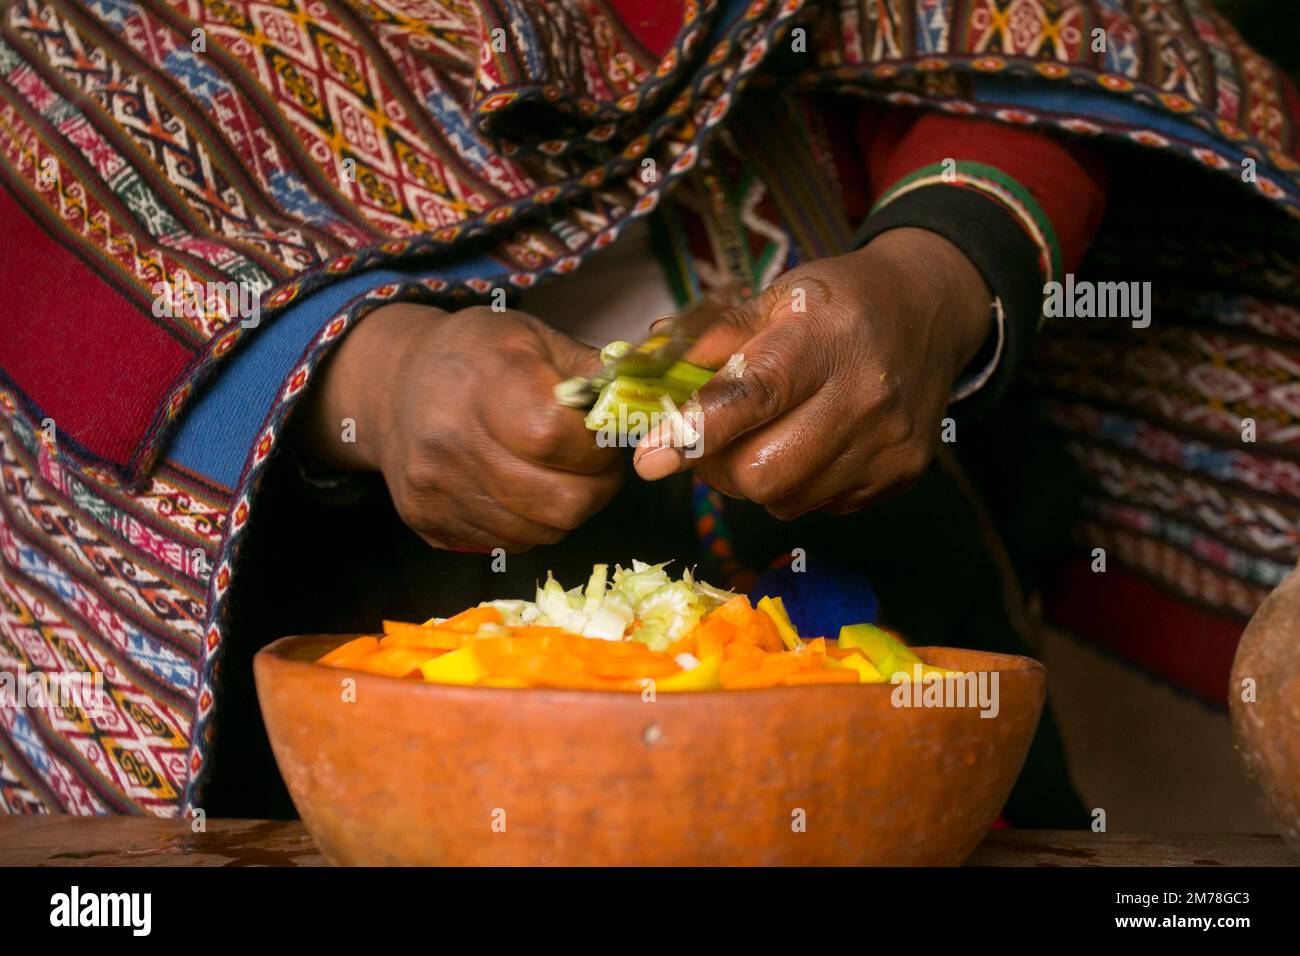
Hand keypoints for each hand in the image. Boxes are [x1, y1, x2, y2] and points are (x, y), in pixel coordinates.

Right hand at [295, 302, 621, 550]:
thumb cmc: (477, 355)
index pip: (558, 439)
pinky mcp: (427, 521)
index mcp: (485, 384)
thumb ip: (592, 372)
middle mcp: (451, 442)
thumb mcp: (534, 338)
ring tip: (560, 476)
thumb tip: (639, 407)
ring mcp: (436, 489)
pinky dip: (529, 524)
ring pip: (539, 533)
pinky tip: (522, 490)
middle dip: (596, 489)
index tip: (607, 438)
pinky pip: (507, 544)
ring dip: (565, 511)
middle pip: (559, 503)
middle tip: (596, 467)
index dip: (598, 447)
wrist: (393, 384)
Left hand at [632, 228, 991, 518]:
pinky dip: (798, 486)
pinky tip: (809, 446)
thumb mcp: (775, 297)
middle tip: (712, 442)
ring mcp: (886, 443)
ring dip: (757, 480)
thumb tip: (647, 370)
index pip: (752, 397)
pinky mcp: (901, 474)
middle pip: (764, 472)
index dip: (695, 431)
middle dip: (721, 467)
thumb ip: (711, 338)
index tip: (650, 458)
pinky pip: (822, 506)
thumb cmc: (837, 303)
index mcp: (822, 340)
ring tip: (766, 438)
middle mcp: (862, 395)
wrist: (929, 310)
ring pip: (787, 500)